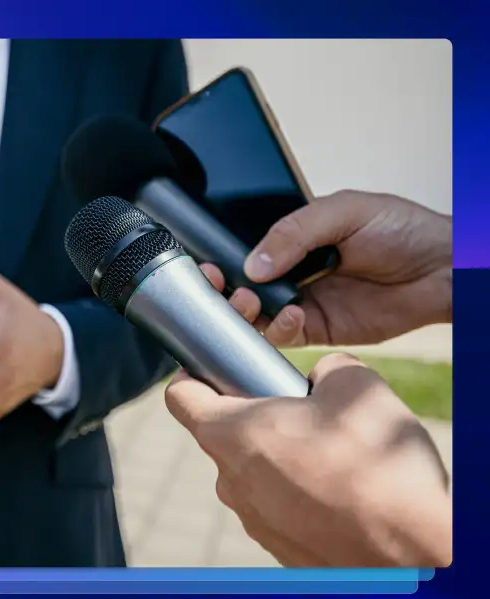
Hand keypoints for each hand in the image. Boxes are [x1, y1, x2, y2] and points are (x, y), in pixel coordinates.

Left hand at [164, 353, 450, 566]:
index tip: (219, 368)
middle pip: (225, 435)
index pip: (180, 396)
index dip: (194, 374)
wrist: (411, 557)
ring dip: (283, 459)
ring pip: (255, 473)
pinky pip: (279, 507)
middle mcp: (228, 480)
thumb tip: (322, 377)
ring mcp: (251, 519)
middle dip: (259, 417)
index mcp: (229, 434)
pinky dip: (301, 495)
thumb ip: (327, 368)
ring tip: (336, 457)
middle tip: (306, 412)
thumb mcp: (357, 385)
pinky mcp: (278, 548)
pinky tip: (344, 493)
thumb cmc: (375, 465)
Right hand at [206, 190, 451, 346]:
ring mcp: (301, 302)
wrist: (443, 269)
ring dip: (244, 312)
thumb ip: (294, 232)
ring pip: (255, 315)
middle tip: (220, 287)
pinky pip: (283, 336)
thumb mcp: (343, 211)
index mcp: (290, 240)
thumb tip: (254, 264)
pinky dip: (278, 329)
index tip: (207, 265)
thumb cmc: (401, 229)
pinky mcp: (317, 330)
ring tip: (251, 301)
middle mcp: (290, 272)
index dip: (220, 260)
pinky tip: (292, 314)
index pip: (242, 251)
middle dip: (222, 289)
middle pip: (240, 286)